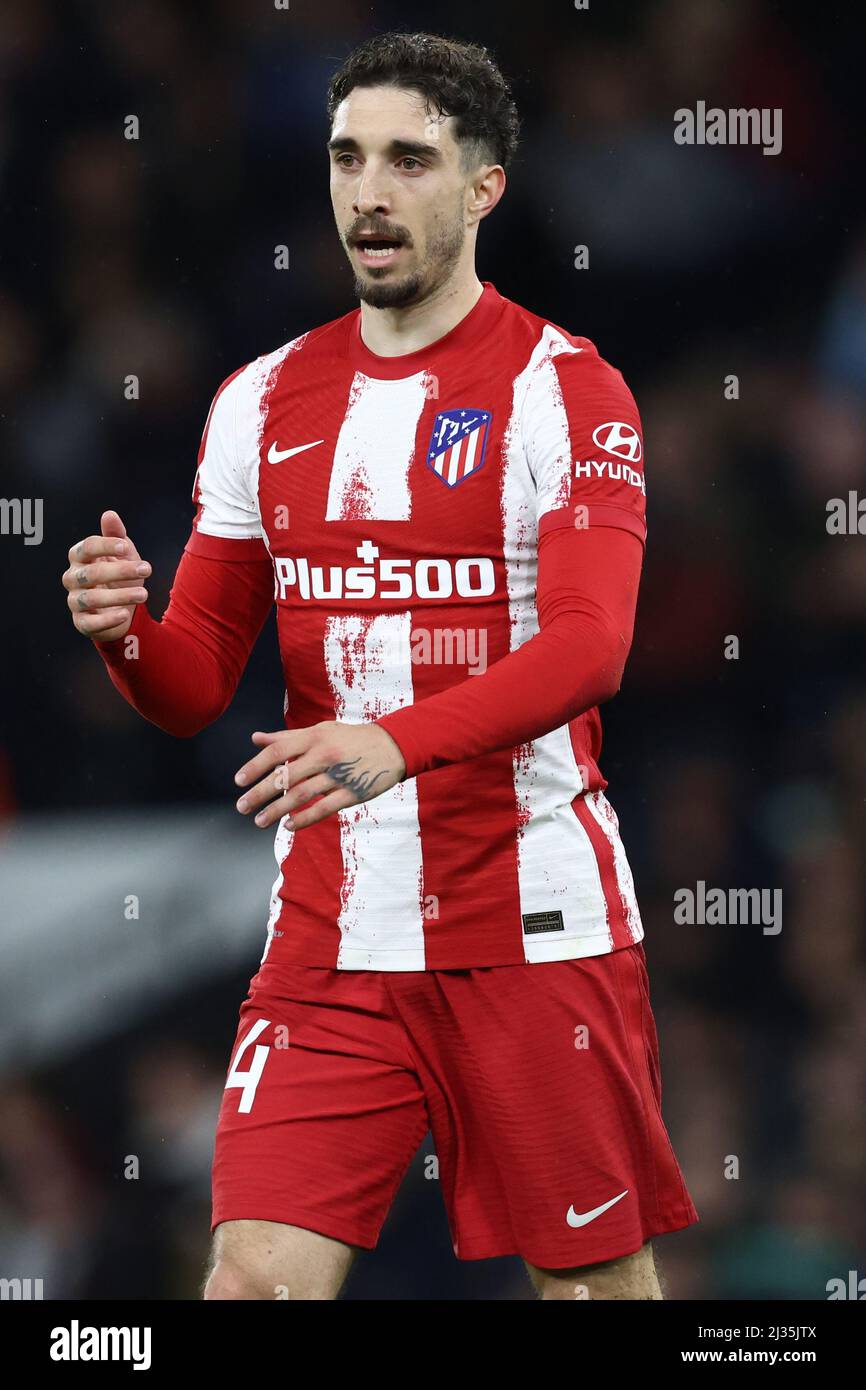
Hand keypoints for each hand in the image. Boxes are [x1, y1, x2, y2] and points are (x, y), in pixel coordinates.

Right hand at [63, 510, 150, 642]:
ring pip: (91, 598)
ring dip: (120, 596)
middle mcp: (73, 578)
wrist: (121, 609)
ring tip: (144, 594)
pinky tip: (125, 614)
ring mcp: (75, 600)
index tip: (126, 547)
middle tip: (147, 569)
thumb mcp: (122, 555)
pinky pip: (90, 623)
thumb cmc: (118, 576)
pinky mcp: (81, 622)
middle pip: (92, 573)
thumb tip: (109, 514)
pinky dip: (108, 619)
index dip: (105, 546)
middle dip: (121, 571)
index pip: (87, 547)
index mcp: (80, 557)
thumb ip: (116, 535)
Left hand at [234, 722, 406, 829]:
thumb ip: (287, 737)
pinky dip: (304, 819)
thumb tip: (256, 738)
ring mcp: (339, 775)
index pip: (278, 751)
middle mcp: (324, 755)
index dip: (255, 766)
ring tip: (259, 821)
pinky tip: (289, 826)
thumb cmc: (352, 738)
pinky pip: (324, 808)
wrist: (394, 745)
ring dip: (277, 810)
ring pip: (301, 795)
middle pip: (285, 776)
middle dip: (260, 793)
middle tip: (242, 807)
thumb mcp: (321, 730)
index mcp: (314, 737)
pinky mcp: (353, 792)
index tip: (238, 781)